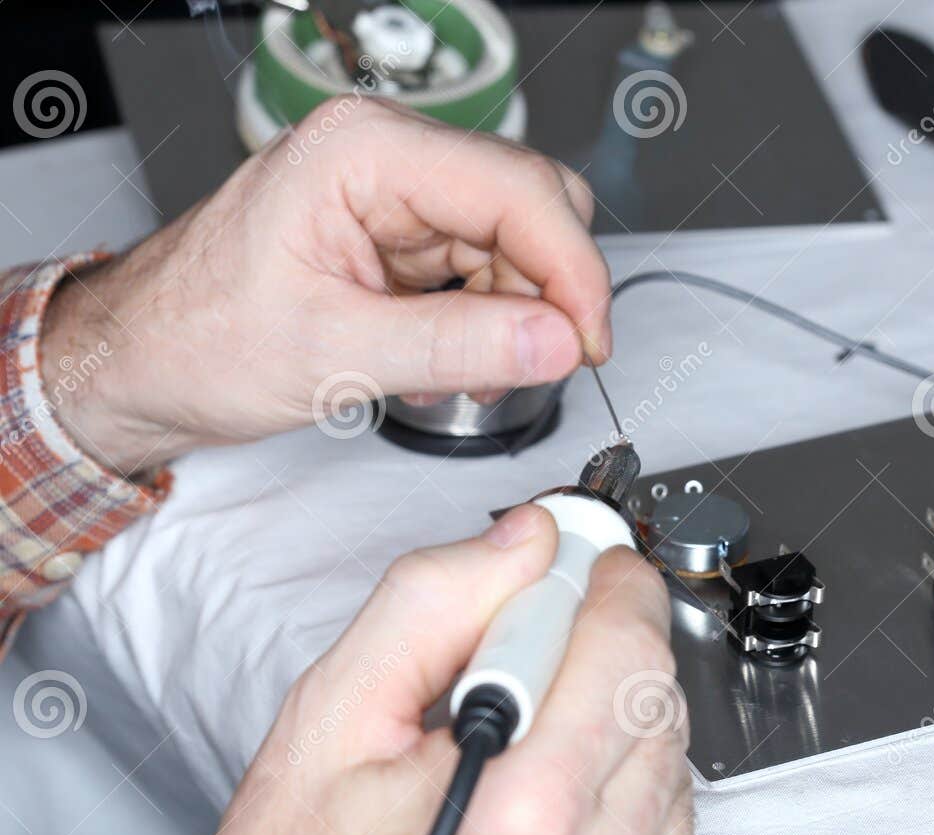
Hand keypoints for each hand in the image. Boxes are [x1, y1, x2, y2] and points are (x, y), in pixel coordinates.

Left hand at [40, 98, 608, 476]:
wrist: (141, 361)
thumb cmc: (197, 338)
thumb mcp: (334, 352)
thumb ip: (457, 346)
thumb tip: (556, 342)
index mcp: (364, 151)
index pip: (518, 188)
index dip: (572, 269)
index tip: (586, 342)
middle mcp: (388, 157)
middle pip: (532, 205)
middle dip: (550, 291)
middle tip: (545, 363)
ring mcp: (398, 195)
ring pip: (519, 243)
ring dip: (521, 316)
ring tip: (474, 377)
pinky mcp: (403, 236)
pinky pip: (487, 270)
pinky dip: (493, 324)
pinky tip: (458, 366)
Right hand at [128, 504, 692, 834]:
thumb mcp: (328, 721)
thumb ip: (433, 605)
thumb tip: (526, 543)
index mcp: (519, 816)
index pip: (631, 651)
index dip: (613, 590)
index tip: (592, 570)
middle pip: (661, 711)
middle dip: (609, 663)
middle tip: (533, 668)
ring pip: (674, 783)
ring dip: (616, 747)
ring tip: (523, 769)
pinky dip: (624, 828)